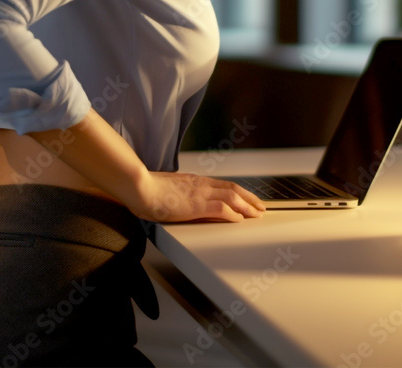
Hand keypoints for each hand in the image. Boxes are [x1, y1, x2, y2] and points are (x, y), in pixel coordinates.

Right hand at [133, 172, 265, 222]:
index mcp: (196, 181)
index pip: (224, 185)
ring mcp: (200, 193)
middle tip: (261, 206)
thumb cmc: (148, 190)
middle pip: (234, 188)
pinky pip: (221, 208)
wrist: (140, 187)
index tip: (248, 198)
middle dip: (250, 198)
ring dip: (247, 206)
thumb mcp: (170, 189)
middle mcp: (202, 184)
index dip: (239, 192)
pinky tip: (239, 219)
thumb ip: (181, 194)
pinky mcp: (196, 204)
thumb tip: (185, 201)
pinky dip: (233, 214)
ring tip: (256, 214)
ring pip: (232, 197)